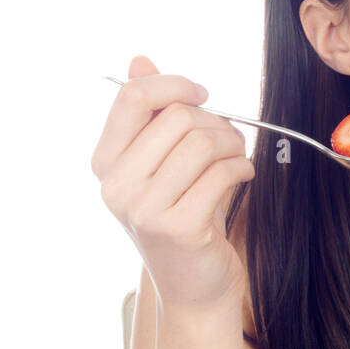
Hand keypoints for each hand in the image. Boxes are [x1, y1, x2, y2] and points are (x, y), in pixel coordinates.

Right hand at [91, 55, 254, 311]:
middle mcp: (116, 186)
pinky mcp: (179, 228)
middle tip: (230, 140)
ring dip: (233, 144)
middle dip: (216, 122)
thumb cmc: (185, 217)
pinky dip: (242, 168)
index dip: (176, 85)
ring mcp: (144, 210)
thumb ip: (150, 115)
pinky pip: (222, 173)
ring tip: (238, 158)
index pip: (133, 96)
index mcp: (105, 163)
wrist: (196, 288)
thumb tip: (139, 60)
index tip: (202, 96)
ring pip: (203, 143)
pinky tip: (243, 176)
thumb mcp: (162, 165)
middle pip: (178, 117)